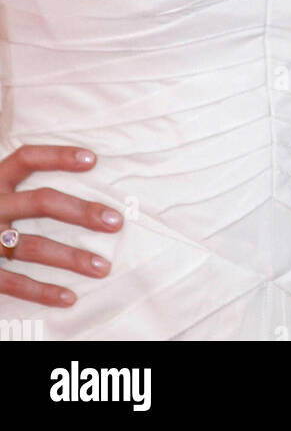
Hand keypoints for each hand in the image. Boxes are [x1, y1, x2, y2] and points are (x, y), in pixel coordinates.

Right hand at [0, 146, 123, 306]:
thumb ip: (16, 184)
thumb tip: (79, 168)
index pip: (27, 158)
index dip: (58, 156)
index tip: (93, 159)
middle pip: (41, 202)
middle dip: (81, 211)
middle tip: (115, 221)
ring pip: (33, 246)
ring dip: (72, 258)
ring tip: (103, 267)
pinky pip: (13, 283)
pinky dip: (43, 292)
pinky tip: (69, 297)